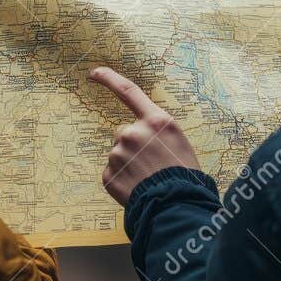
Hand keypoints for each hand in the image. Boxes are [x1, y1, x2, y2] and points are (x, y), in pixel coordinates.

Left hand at [89, 66, 201, 205]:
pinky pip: (112, 174)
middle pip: (124, 132)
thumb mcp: (180, 145)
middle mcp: (134, 132)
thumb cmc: (186, 178)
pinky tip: (136, 189)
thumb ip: (157, 133)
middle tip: (152, 166)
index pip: (128, 91)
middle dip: (133, 146)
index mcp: (157, 121)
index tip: (94, 72)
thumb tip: (144, 137)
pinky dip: (122, 181)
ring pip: (118, 154)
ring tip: (147, 180)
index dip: (109, 78)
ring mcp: (118, 153)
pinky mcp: (109, 174)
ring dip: (128, 165)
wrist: (177, 208)